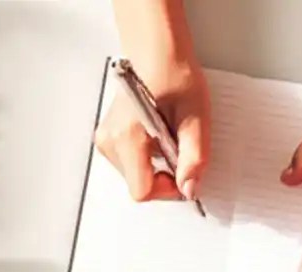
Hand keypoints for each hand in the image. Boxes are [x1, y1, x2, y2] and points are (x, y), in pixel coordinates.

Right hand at [95, 57, 210, 201]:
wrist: (157, 51)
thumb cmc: (173, 73)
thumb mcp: (195, 117)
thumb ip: (194, 158)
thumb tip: (189, 187)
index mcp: (128, 136)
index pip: (142, 190)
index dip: (167, 190)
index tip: (183, 175)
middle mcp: (110, 140)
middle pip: (138, 183)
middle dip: (163, 174)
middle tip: (180, 146)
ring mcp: (106, 139)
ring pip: (134, 174)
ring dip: (156, 165)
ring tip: (168, 135)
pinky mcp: (108, 136)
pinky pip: (130, 161)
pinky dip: (148, 155)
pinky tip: (157, 133)